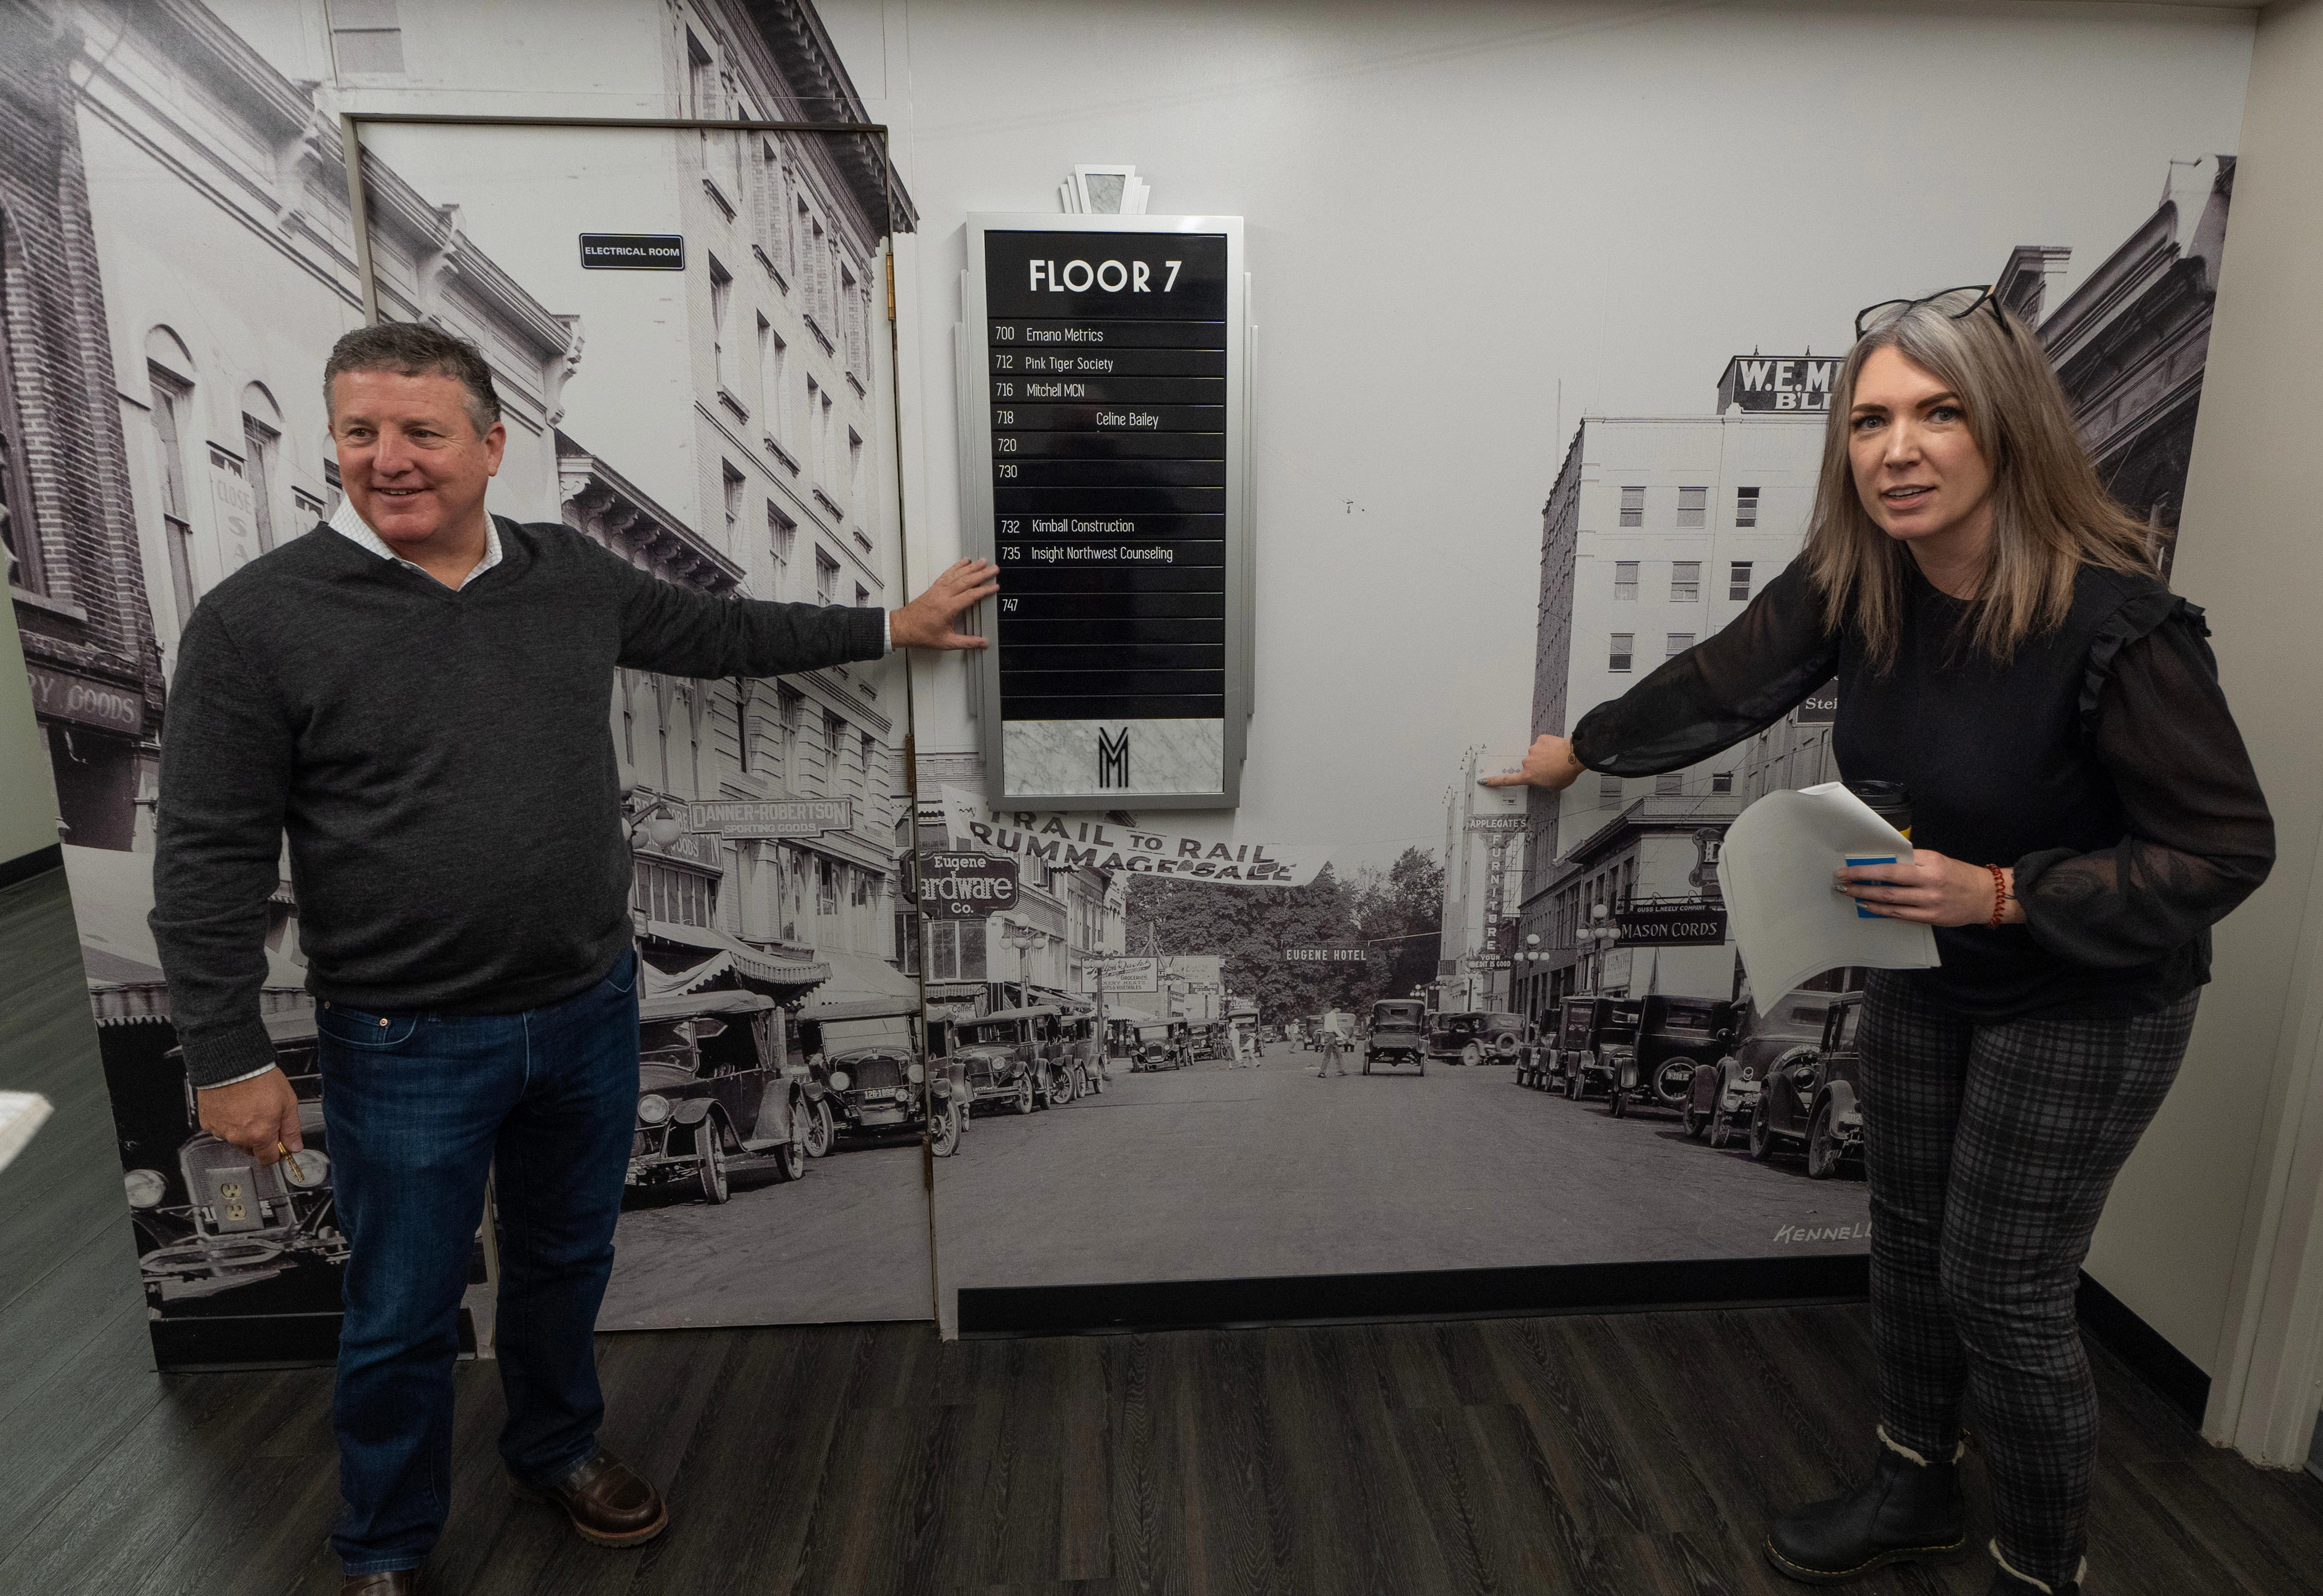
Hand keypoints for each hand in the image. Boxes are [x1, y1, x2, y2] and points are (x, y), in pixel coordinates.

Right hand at [196, 1068, 302, 1163]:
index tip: (278, 1143)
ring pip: (235, 1139)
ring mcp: (220, 1130)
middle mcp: (238, 1137)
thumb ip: (291, 1129)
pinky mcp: (207, 1122)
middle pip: (251, 1149)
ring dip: (242, 1130)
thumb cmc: (259, 1079)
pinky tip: (233, 1106)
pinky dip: (227, 1121)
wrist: (232, 1064)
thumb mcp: (287, 1102)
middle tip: (264, 1118)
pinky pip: (220, 1128)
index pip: (268, 1159)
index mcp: (260, 1135)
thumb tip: (294, 1146)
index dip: (276, 1152)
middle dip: (259, 1139)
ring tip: (247, 1108)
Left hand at [889, 558, 999, 649]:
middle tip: (993, 569)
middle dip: (982, 573)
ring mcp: (937, 590)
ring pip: (957, 574)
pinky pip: (947, 574)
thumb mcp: (946, 642)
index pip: (971, 595)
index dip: (984, 590)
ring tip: (982, 561)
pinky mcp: (933, 588)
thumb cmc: (920, 634)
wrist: (902, 628)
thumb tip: (982, 643)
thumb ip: (967, 642)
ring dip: (971, 567)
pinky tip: (963, 562)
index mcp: (947, 608)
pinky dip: (956, 567)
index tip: (994, 587)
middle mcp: (943, 595)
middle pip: (966, 581)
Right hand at [1479, 734, 1585, 791]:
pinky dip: (1548, 746)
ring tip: (1556, 759)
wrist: (1574, 756)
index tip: (1484, 781)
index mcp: (1529, 776)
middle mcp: (1527, 763)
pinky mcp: (1540, 740)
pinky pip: (1542, 743)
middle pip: (1528, 765)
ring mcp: (1532, 750)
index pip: (1508, 780)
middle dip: (1538, 766)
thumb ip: (1546, 784)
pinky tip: (1556, 750)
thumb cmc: (1565, 772)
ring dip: (1544, 756)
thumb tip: (1547, 782)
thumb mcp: (1555, 786)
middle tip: (1551, 768)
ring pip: (1536, 754)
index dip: (1495, 781)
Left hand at [1837, 850, 2020, 926]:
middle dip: (1860, 882)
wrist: (1985, 896)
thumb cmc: (1957, 874)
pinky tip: (1868, 906)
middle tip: (1840, 882)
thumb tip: (1881, 861)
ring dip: (1866, 897)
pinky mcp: (1930, 917)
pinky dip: (1881, 910)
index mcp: (1929, 863)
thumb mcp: (1936, 859)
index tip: (1847, 869)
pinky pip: (1900, 915)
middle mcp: (1929, 882)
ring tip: (1849, 894)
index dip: (1867, 868)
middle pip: (1888, 882)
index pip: (1892, 864)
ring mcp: (1929, 902)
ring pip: (1891, 900)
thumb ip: (1911, 860)